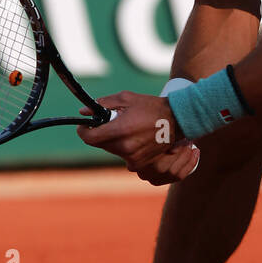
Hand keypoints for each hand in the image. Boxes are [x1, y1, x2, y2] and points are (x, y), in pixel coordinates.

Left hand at [76, 91, 199, 179]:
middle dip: (102, 133)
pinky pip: (124, 156)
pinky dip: (126, 147)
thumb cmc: (151, 106)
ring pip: (112, 149)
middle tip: (113, 122)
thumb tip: (85, 111)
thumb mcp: (126, 98)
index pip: (89, 138)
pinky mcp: (139, 163)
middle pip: (100, 144)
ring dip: (115, 140)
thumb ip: (104, 104)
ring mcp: (132, 158)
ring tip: (130, 129)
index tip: (85, 125)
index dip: (84, 130)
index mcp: (120, 130)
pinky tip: (138, 138)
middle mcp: (124, 147)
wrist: (177, 120)